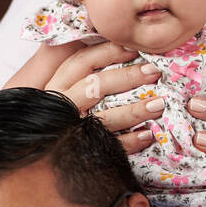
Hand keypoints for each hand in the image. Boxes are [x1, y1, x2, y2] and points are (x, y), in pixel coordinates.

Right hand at [40, 42, 166, 153]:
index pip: (82, 62)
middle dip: (128, 77)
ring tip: (159, 104)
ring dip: (135, 110)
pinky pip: (110, 145)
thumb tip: (116, 48)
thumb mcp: (66, 89)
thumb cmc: (63, 115)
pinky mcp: (83, 152)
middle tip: (154, 71)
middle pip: (96, 86)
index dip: (108, 52)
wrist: (46, 158)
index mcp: (58, 86)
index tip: (133, 48)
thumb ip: (84, 72)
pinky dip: (130, 141)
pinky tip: (147, 134)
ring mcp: (73, 130)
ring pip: (105, 117)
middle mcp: (63, 107)